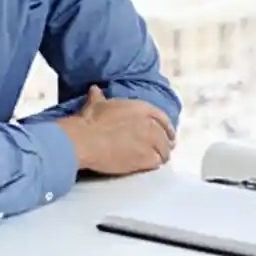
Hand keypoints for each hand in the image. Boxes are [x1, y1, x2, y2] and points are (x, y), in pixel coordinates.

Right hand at [57, 85, 175, 174]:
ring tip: (158, 160)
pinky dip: (154, 164)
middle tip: (164, 150)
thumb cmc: (91, 120)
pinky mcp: (144, 158)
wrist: (86, 140)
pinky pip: (156, 163)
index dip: (167, 127)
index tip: (169, 134)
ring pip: (163, 151)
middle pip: (165, 137)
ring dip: (161, 155)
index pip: (163, 118)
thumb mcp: (96, 104)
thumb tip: (94, 89)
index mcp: (142, 108)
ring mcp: (149, 142)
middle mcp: (150, 124)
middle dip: (165, 143)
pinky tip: (150, 166)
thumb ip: (99, 97)